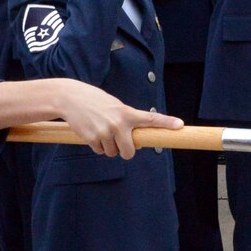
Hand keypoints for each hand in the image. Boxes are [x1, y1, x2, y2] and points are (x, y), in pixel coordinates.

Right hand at [55, 80, 182, 158]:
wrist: (71, 98)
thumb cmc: (96, 102)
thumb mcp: (115, 107)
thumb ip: (128, 122)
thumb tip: (138, 145)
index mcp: (127, 113)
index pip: (151, 118)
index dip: (166, 123)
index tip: (180, 125)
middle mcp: (119, 123)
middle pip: (129, 152)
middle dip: (125, 151)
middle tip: (119, 144)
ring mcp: (105, 132)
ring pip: (112, 153)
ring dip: (108, 147)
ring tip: (101, 130)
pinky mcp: (92, 138)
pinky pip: (100, 151)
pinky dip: (97, 146)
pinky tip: (92, 132)